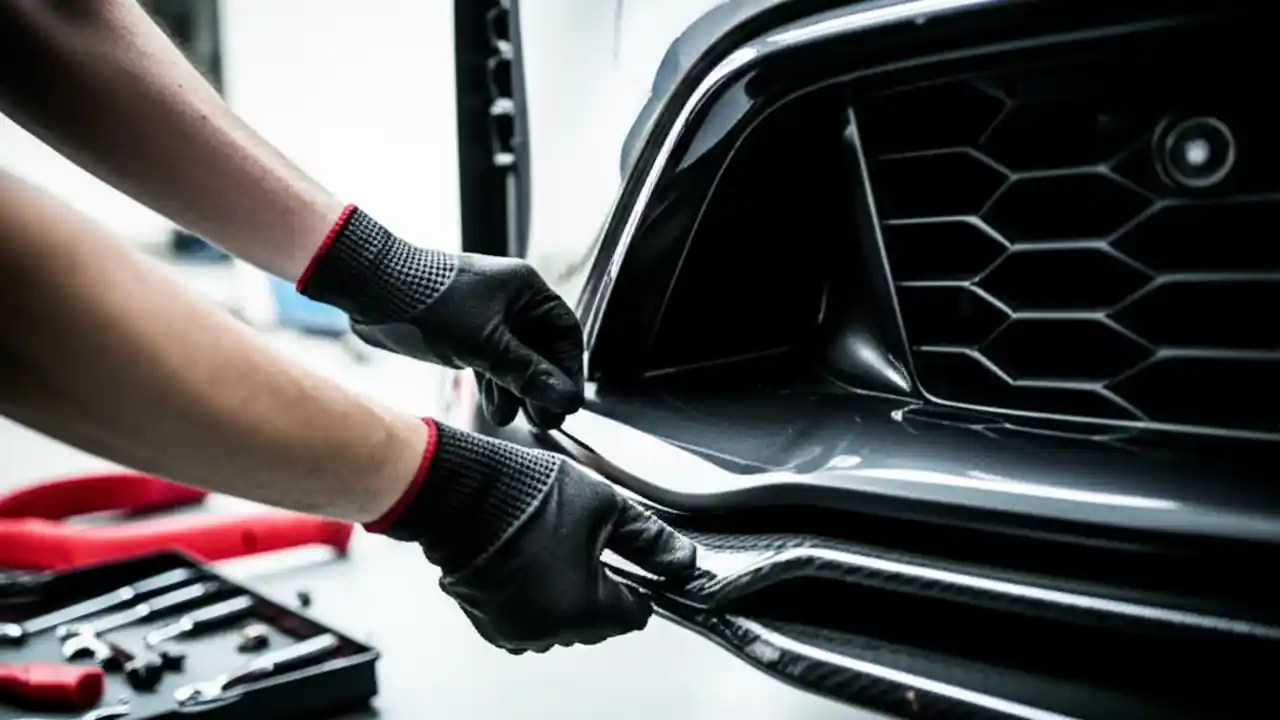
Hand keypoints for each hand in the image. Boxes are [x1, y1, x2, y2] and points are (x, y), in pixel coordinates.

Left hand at [298, 206, 583, 427]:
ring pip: (516, 361)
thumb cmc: (429, 303)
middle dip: (544, 386)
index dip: (569, 370)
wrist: (370, 289)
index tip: (569, 403)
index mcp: (526, 290)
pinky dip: (496, 387)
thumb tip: (567, 400)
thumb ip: (528, 374)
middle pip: (542, 350)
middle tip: (547, 420)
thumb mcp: (484, 345)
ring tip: (523, 421)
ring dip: (520, 391)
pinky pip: (492, 364)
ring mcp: (487, 319)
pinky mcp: (464, 334)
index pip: (564, 333)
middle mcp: (511, 301)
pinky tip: (498, 411)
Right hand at [368, 421, 697, 652]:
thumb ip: (650, 540)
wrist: (461, 491)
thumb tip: (682, 561)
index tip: (627, 562)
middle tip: (588, 547)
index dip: (638, 585)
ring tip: (555, 551)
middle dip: (601, 589)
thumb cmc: (528, 495)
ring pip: (563, 626)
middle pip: (599, 623)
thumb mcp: (606, 507)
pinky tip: (530, 564)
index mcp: (584, 608)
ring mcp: (515, 632)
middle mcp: (549, 632)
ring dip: (567, 598)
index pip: (635, 614)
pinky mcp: (489, 625)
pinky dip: (536, 602)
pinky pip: (529, 623)